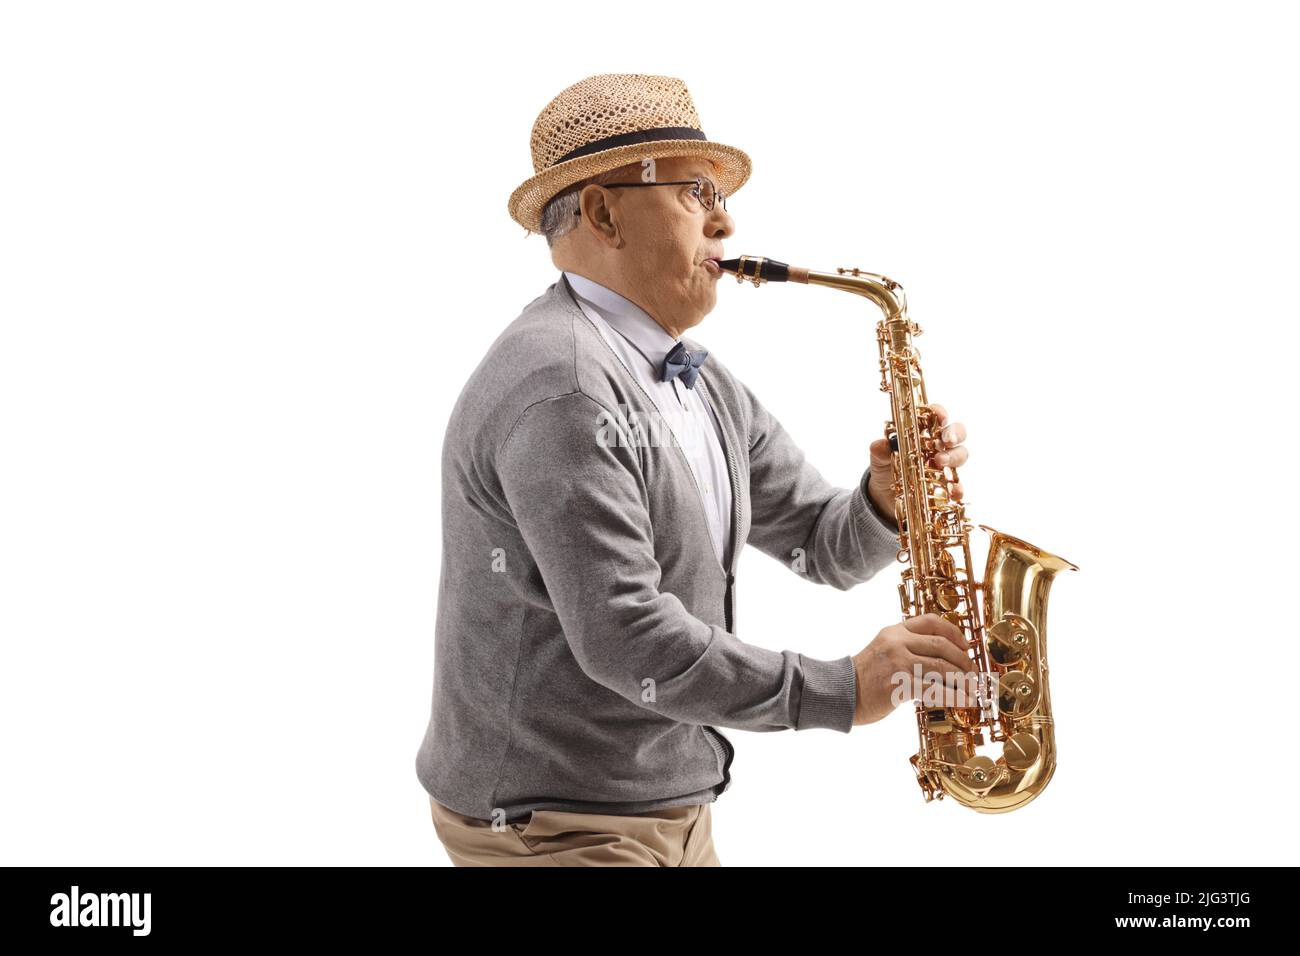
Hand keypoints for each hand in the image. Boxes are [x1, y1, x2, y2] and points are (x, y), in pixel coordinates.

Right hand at [851, 614, 976, 725]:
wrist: (841, 692)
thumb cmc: (864, 676)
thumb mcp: (883, 650)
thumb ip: (906, 647)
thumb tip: (941, 659)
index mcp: (894, 631)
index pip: (931, 622)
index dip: (954, 632)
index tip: (965, 645)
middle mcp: (898, 643)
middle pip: (942, 646)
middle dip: (963, 660)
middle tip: (972, 672)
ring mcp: (898, 663)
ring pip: (942, 668)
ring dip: (963, 679)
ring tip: (971, 688)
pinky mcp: (899, 685)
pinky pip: (935, 690)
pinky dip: (954, 696)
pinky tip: (962, 701)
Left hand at [866, 403, 968, 517]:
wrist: (885, 497)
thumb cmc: (886, 469)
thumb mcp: (879, 460)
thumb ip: (880, 452)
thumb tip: (879, 445)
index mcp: (922, 432)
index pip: (936, 415)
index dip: (940, 412)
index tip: (940, 416)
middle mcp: (937, 445)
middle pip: (956, 432)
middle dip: (954, 434)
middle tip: (946, 441)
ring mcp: (944, 464)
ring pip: (960, 454)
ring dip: (954, 457)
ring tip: (941, 462)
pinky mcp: (946, 484)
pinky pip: (958, 484)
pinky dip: (958, 487)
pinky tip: (954, 491)